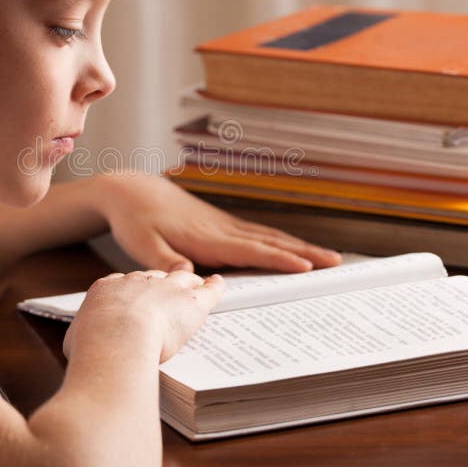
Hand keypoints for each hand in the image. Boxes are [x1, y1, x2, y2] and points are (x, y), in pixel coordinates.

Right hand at [63, 270, 224, 362]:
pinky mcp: (192, 301)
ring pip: (182, 278)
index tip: (134, 300)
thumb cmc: (92, 344)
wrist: (117, 338)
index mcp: (108, 288)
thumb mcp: (75, 339)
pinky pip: (208, 289)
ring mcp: (167, 288)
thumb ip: (82, 335)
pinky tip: (219, 284)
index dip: (131, 292)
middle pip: (154, 277)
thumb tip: (81, 341)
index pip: (123, 284)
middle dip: (160, 286)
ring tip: (197, 284)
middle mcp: (138, 282)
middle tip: (165, 297)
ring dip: (188, 282)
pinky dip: (214, 286)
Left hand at [92, 173, 340, 273]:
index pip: (250, 250)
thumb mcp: (142, 245)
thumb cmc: (136, 219)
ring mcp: (223, 224)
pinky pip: (258, 233)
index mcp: (205, 237)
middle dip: (304, 253)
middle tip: (336, 263)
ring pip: (269, 235)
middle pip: (270, 242)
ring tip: (327, 257)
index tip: (306, 268)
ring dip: (299, 246)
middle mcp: (221, 229)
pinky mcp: (220, 224)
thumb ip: (164, 262)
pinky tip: (293, 247)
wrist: (132, 190)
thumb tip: (189, 276)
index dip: (279, 260)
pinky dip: (281, 240)